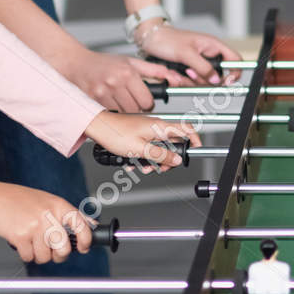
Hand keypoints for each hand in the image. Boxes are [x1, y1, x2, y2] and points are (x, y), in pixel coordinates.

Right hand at [0, 181, 90, 263]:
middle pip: (64, 249)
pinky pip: (29, 257)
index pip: (81, 225)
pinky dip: (26, 254)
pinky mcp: (20, 237)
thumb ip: (62, 214)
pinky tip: (21, 243)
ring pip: (45, 256)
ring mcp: (35, 227)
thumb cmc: (16, 199)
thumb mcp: (45, 201)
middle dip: (59, 256)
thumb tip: (85, 227)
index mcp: (58, 205)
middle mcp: (48, 216)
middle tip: (53, 252)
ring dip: (38, 255)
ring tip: (31, 242)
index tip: (83, 248)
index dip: (86, 240)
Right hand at [55, 45, 183, 111]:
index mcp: (127, 73)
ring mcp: (102, 93)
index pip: (146, 101)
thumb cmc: (104, 62)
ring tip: (120, 101)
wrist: (77, 63)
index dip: (148, 103)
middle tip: (132, 101)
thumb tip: (174, 78)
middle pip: (135, 110)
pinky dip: (112, 111)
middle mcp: (115, 83)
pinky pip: (109, 114)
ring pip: (122, 114)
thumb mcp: (132, 62)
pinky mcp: (92, 101)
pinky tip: (110, 102)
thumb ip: (155, 70)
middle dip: (137, 108)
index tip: (145, 101)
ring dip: (124, 111)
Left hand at [84, 112, 198, 172]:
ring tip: (144, 167)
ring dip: (155, 159)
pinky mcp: (140, 133)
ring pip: (160, 146)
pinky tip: (135, 162)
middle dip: (169, 158)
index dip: (194, 140)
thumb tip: (177, 160)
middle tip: (161, 168)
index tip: (195, 150)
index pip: (186, 129)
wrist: (98, 127)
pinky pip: (149, 146)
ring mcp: (148, 129)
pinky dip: (145, 155)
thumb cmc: (115, 133)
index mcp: (160, 126)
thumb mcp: (140, 149)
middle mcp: (156, 126)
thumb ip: (161, 155)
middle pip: (173, 143)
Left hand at [138, 25, 242, 83]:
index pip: (234, 59)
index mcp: (213, 46)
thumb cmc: (167, 40)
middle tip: (191, 73)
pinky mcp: (191, 69)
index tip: (226, 82)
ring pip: (204, 81)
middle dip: (203, 79)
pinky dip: (185, 81)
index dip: (234, 72)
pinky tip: (176, 73)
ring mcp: (200, 63)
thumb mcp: (186, 53)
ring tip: (181, 71)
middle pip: (218, 76)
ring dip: (192, 80)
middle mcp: (209, 55)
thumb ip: (203, 67)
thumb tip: (216, 80)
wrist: (151, 40)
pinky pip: (193, 81)